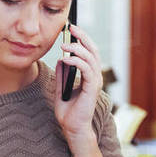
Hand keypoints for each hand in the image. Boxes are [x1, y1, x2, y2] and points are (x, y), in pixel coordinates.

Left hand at [54, 24, 102, 144]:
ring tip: (64, 45)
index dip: (83, 39)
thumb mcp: (60, 88)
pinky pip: (86, 70)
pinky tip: (67, 59)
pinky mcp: (91, 89)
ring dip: (77, 48)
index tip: (72, 30)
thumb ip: (62, 74)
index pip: (89, 52)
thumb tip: (61, 59)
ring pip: (90, 58)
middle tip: (72, 28)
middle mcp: (95, 77)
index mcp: (90, 76)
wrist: (72, 128)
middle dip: (83, 37)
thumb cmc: (68, 112)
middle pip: (93, 51)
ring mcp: (95, 83)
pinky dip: (77, 62)